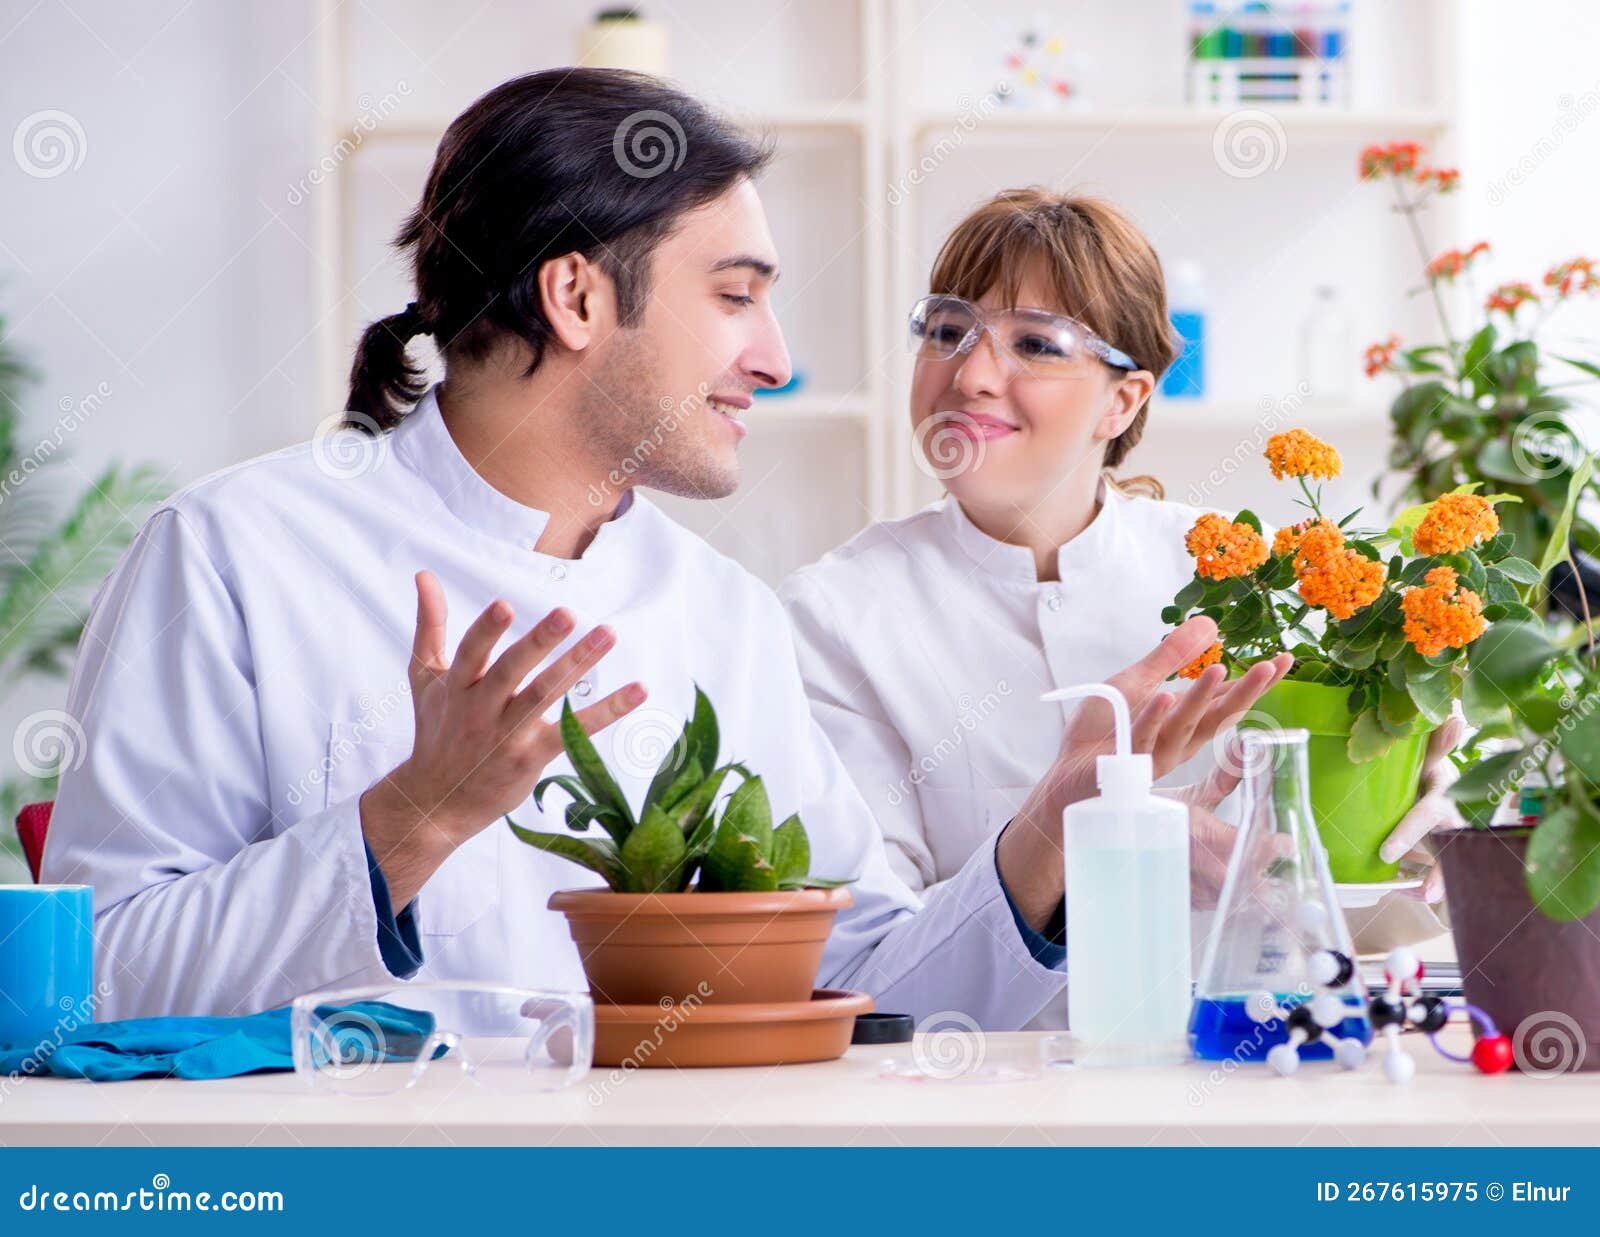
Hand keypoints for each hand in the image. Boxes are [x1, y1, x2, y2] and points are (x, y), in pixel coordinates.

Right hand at [361, 571, 645, 906]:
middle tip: (567, 614)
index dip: (487, 631)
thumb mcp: (426, 678)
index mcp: (457, 685)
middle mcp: (481, 709)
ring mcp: (508, 734)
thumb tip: (424, 574)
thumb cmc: (437, 730)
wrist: (437, 801)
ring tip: (608, 634)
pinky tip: (638, 691)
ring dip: (578, 664)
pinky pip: (574, 731)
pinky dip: (608, 711)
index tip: (505, 605)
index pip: (472, 653)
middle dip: (539, 643)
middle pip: (512, 672)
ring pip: (545, 695)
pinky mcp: (532, 756)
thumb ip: (430, 626)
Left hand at [998, 616, 1291, 926]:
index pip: (1227, 701)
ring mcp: (1152, 754)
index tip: (1284, 660)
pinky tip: (1165, 696)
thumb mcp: (1135, 683)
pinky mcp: (1125, 763)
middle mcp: (1177, 741)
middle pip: (1217, 716)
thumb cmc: (1104, 732)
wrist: (1068, 774)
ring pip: (1183, 726)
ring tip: (1219, 669)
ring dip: (1201, 698)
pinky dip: (1153, 718)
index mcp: (1184, 723)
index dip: (1255, 682)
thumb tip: (1210, 624)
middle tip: (1271, 666)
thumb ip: (1169, 657)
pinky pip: (1141, 739)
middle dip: (1245, 691)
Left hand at [1377, 713, 1466, 903]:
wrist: (1438, 788)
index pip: (1428, 815)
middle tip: (1425, 894)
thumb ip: (1437, 743)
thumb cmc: (1428, 774)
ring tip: (1420, 902)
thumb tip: (1454, 717)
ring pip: (1447, 867)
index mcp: (1443, 797)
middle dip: (1439, 875)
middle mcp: (1450, 823)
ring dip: (1434, 885)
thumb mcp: (1430, 758)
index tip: (1386, 852)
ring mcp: (1450, 842)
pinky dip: (1422, 886)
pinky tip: (1404, 894)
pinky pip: (1435, 875)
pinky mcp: (1443, 856)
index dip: (1409, 833)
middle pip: (1448, 851)